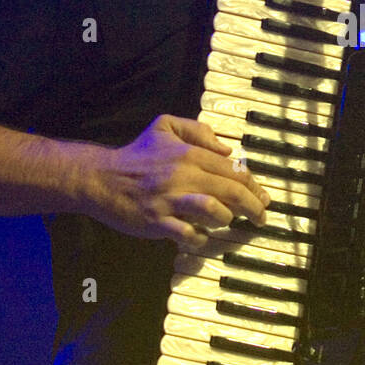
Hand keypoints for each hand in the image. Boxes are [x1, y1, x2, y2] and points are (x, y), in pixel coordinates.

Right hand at [87, 114, 269, 249]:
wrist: (101, 178)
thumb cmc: (137, 154)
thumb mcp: (165, 126)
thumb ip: (197, 131)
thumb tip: (226, 149)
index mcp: (189, 154)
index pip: (233, 169)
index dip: (254, 185)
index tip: (263, 196)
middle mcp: (183, 176)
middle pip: (231, 191)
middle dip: (253, 206)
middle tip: (261, 216)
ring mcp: (170, 200)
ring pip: (214, 211)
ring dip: (228, 219)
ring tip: (230, 222)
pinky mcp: (157, 222)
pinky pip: (188, 234)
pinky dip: (201, 238)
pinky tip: (202, 236)